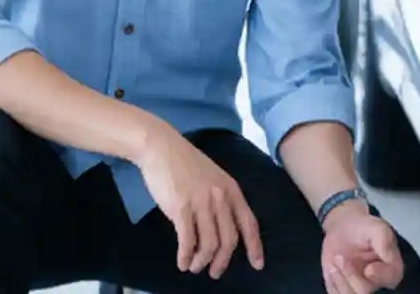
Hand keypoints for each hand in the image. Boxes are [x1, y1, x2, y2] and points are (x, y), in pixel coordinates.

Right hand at [135, 123, 263, 278]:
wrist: (161, 147)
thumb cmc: (185, 164)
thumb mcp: (213, 178)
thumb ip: (221, 200)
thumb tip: (222, 229)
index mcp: (231, 189)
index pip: (249, 223)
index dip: (254, 247)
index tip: (257, 265)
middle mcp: (220, 197)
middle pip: (229, 239)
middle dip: (223, 261)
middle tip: (215, 272)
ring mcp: (201, 202)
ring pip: (209, 243)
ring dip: (202, 261)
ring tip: (194, 267)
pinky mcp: (181, 207)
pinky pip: (187, 240)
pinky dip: (185, 256)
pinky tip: (182, 262)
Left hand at [321, 200, 403, 293]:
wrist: (343, 227)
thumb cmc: (364, 227)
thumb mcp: (378, 228)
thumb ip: (385, 243)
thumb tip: (386, 259)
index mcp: (390, 268)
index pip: (391, 280)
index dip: (380, 277)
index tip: (369, 268)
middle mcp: (376, 282)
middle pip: (365, 292)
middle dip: (351, 276)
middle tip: (340, 257)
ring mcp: (359, 287)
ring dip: (339, 279)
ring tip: (335, 261)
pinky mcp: (342, 289)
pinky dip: (332, 282)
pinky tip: (332, 268)